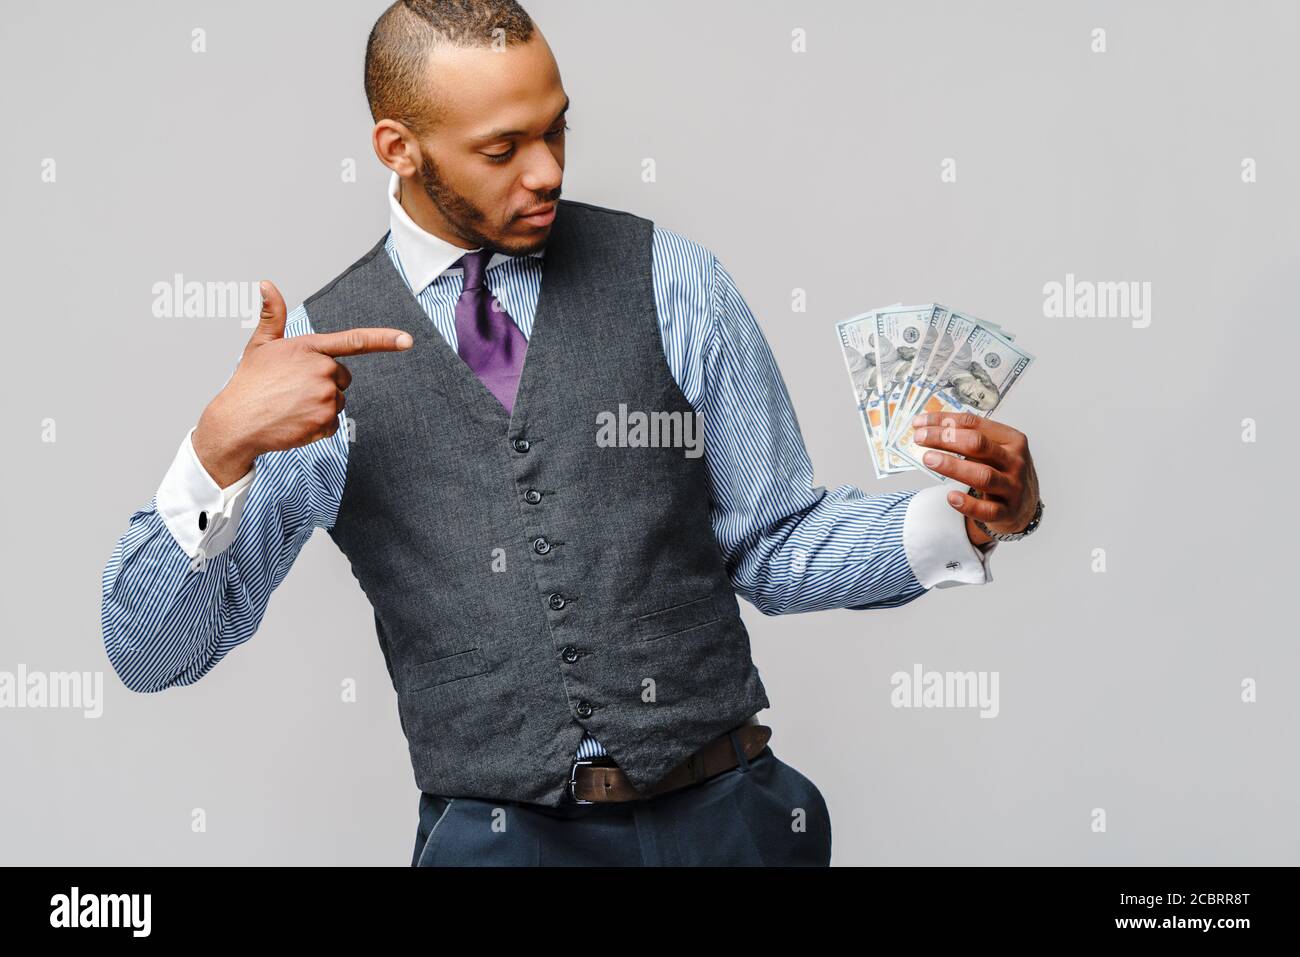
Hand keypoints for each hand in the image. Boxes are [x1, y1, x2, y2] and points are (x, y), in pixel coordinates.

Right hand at [192, 280, 413, 485]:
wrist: (237, 421)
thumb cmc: (249, 382)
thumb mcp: (260, 345)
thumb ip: (272, 315)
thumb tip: (266, 284)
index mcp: (309, 347)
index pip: (354, 341)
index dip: (384, 340)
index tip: (407, 340)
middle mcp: (322, 369)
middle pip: (342, 377)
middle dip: (325, 382)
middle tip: (294, 388)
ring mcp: (325, 396)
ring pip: (338, 401)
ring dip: (320, 405)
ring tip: (291, 405)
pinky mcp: (325, 420)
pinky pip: (334, 424)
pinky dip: (318, 426)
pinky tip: (296, 422)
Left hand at [911, 412, 1038, 543]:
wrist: (1025, 505)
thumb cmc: (1003, 471)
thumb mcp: (994, 450)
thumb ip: (968, 439)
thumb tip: (928, 428)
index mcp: (1011, 440)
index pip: (975, 424)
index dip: (944, 421)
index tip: (920, 423)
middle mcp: (1015, 461)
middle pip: (978, 445)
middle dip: (946, 439)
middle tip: (920, 438)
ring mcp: (1013, 487)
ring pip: (983, 476)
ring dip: (953, 466)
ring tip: (928, 459)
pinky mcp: (1007, 512)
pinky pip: (986, 510)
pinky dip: (968, 504)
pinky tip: (951, 497)